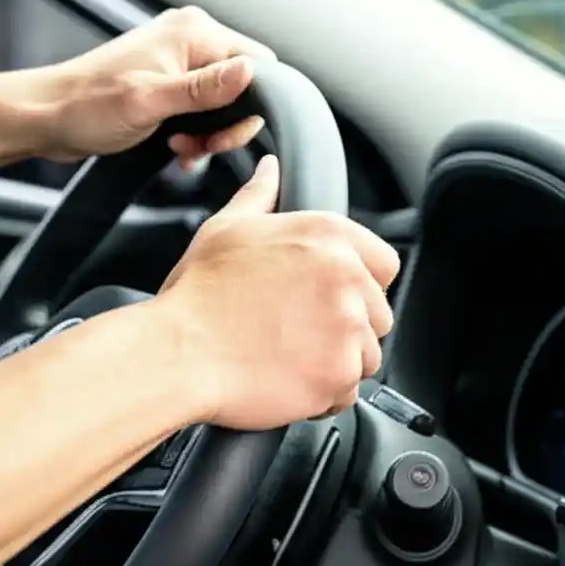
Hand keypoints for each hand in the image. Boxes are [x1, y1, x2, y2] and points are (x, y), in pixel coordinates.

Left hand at [40, 7, 275, 166]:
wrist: (47, 118)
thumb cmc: (86, 106)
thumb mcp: (150, 102)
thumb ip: (202, 90)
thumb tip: (249, 73)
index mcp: (192, 32)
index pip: (258, 64)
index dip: (250, 104)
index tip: (224, 133)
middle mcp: (189, 40)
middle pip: (243, 86)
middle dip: (227, 124)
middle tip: (201, 145)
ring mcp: (178, 61)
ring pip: (223, 102)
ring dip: (210, 133)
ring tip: (182, 146)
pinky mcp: (167, 82)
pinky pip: (202, 108)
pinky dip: (197, 132)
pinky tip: (177, 146)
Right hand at [153, 156, 399, 429]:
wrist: (179, 353)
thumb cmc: (198, 295)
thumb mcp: (225, 230)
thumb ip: (259, 197)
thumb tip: (270, 171)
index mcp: (327, 235)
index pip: (385, 264)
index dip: (359, 286)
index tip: (329, 300)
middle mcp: (347, 278)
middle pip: (378, 314)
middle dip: (346, 328)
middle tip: (297, 332)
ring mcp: (347, 329)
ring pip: (366, 355)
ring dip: (336, 362)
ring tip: (288, 357)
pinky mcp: (339, 375)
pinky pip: (348, 392)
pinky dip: (323, 394)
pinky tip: (286, 379)